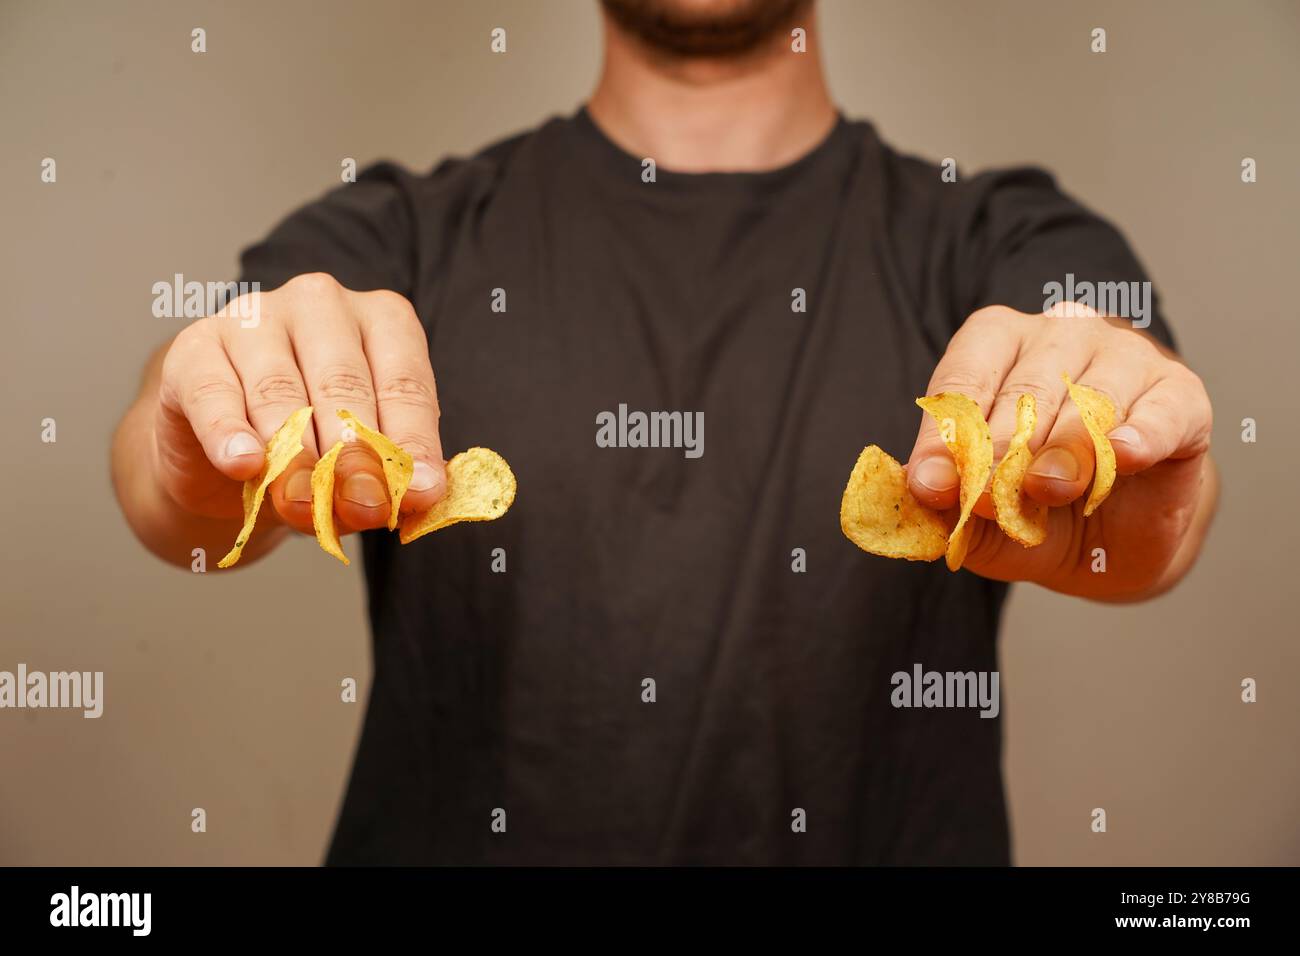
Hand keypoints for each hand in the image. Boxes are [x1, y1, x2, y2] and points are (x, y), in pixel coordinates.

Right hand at [153, 272, 445, 539]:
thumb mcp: (358, 462)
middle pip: (344, 385)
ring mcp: (253, 317)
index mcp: (381, 320)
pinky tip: (242, 464)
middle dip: (355, 454)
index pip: (406, 382)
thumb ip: (385, 474)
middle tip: (365, 506)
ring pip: (279, 390)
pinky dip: (228, 432)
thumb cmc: (312, 445)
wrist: (222, 455)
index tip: (418, 493)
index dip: (411, 442)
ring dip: (295, 456)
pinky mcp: (195, 347)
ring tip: (304, 504)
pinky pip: (213, 392)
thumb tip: (416, 495)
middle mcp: (321, 304)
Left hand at [906, 304, 1214, 599]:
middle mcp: (1061, 335)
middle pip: (1025, 387)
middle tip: (988, 499)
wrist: (1110, 541)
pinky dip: (1141, 434)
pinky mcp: (1181, 396)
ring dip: (1065, 449)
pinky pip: (1162, 410)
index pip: (963, 378)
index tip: (931, 486)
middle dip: (1001, 450)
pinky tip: (1123, 456)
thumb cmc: (1033, 505)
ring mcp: (1127, 357)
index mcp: (998, 345)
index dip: (945, 437)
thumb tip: (916, 490)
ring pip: (1092, 396)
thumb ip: (947, 499)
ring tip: (1048, 489)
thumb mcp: (978, 512)